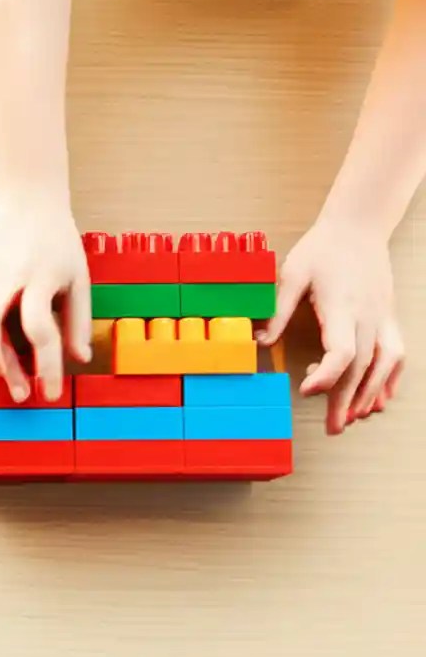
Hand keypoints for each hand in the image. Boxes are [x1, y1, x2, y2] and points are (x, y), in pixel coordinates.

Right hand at [0, 203, 91, 402]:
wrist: (28, 199)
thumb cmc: (57, 242)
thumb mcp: (79, 277)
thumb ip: (78, 320)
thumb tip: (78, 359)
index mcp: (40, 279)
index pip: (41, 332)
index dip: (47, 368)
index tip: (51, 394)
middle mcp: (6, 278)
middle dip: (8, 372)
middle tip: (22, 393)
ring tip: (4, 369)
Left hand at [257, 216, 404, 433]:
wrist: (358, 227)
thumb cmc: (322, 249)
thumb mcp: (292, 274)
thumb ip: (278, 310)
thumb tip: (260, 341)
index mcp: (342, 307)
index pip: (342, 351)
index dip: (327, 376)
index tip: (307, 391)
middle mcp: (368, 317)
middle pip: (360, 367)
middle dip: (345, 400)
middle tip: (332, 428)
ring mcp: (382, 318)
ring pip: (384, 364)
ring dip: (369, 394)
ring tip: (353, 418)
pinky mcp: (388, 317)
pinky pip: (395, 354)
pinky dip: (389, 379)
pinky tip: (378, 398)